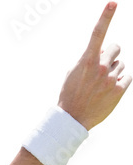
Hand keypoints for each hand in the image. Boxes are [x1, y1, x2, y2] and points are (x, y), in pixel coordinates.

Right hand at [58, 2, 130, 129]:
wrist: (72, 119)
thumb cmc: (71, 93)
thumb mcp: (73, 72)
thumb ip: (89, 58)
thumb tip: (106, 49)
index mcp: (87, 61)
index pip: (98, 34)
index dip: (105, 17)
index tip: (113, 3)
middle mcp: (101, 67)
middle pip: (115, 49)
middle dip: (110, 54)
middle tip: (100, 68)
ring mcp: (111, 79)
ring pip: (121, 64)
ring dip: (113, 71)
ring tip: (100, 85)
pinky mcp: (119, 89)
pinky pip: (127, 77)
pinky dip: (120, 81)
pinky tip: (108, 91)